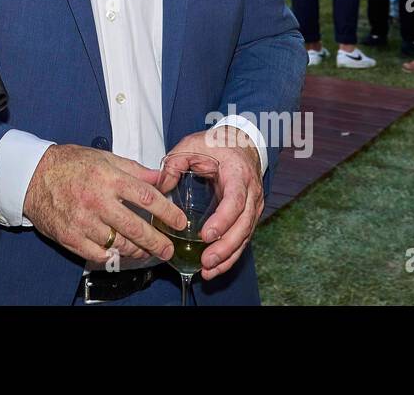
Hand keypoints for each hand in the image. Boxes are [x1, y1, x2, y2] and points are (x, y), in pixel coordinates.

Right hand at [23, 144, 187, 264]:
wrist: (33, 175)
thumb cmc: (69, 164)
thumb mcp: (103, 157)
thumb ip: (133, 169)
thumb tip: (160, 177)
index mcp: (108, 178)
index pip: (146, 197)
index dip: (167, 211)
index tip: (179, 221)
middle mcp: (97, 201)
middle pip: (136, 228)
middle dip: (157, 242)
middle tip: (168, 249)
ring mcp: (83, 221)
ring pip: (119, 244)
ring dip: (137, 251)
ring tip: (145, 251)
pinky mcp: (71, 237)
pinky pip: (98, 254)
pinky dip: (111, 256)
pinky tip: (118, 252)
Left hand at [173, 126, 263, 279]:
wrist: (241, 143)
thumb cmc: (217, 145)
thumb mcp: (192, 145)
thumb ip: (174, 162)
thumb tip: (160, 186)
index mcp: (238, 175)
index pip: (235, 202)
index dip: (222, 220)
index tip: (206, 235)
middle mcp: (251, 193)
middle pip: (243, 226)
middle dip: (225, 247)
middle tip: (206, 261)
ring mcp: (253, 207)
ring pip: (245, 237)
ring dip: (228, 257)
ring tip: (208, 271)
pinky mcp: (249, 216)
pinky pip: (242, 239)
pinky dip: (230, 255)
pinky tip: (215, 268)